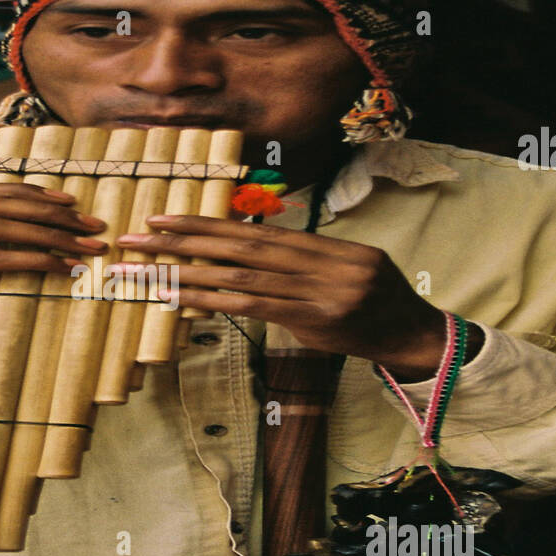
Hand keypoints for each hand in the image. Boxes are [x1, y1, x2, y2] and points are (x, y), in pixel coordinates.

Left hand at [112, 215, 479, 378]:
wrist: (415, 337)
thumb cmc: (376, 306)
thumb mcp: (347, 272)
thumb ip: (303, 262)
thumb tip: (250, 256)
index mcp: (328, 247)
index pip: (257, 232)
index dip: (209, 224)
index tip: (167, 219)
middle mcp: (322, 263)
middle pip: (241, 246)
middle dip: (185, 239)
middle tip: (140, 233)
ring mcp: (319, 291)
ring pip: (238, 277)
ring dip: (185, 272)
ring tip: (144, 268)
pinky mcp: (313, 320)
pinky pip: (251, 307)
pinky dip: (211, 301)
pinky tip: (177, 298)